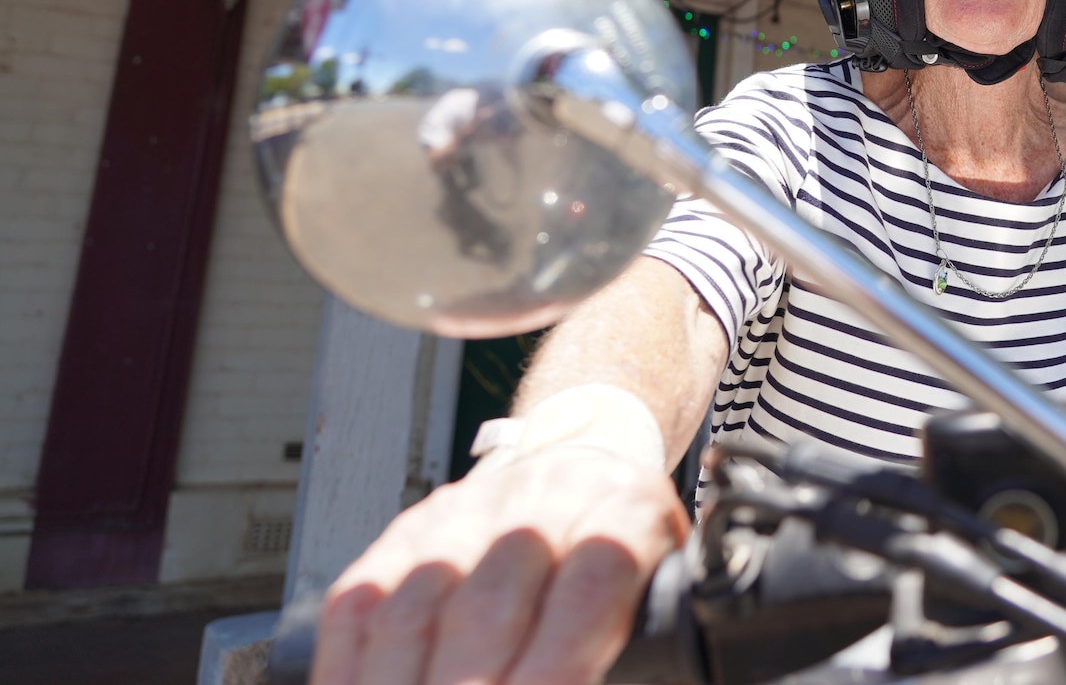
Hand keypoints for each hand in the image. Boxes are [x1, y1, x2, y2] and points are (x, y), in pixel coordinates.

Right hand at [312, 445, 687, 684]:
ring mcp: (459, 516)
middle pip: (488, 609)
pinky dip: (351, 669)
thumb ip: (646, 633)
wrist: (581, 455)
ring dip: (403, 684)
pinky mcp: (400, 534)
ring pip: (415, 611)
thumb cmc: (622, 545)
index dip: (558, 665)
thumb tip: (634, 669)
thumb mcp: (662, 576)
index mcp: (619, 512)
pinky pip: (360, 607)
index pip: (588, 588)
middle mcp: (536, 505)